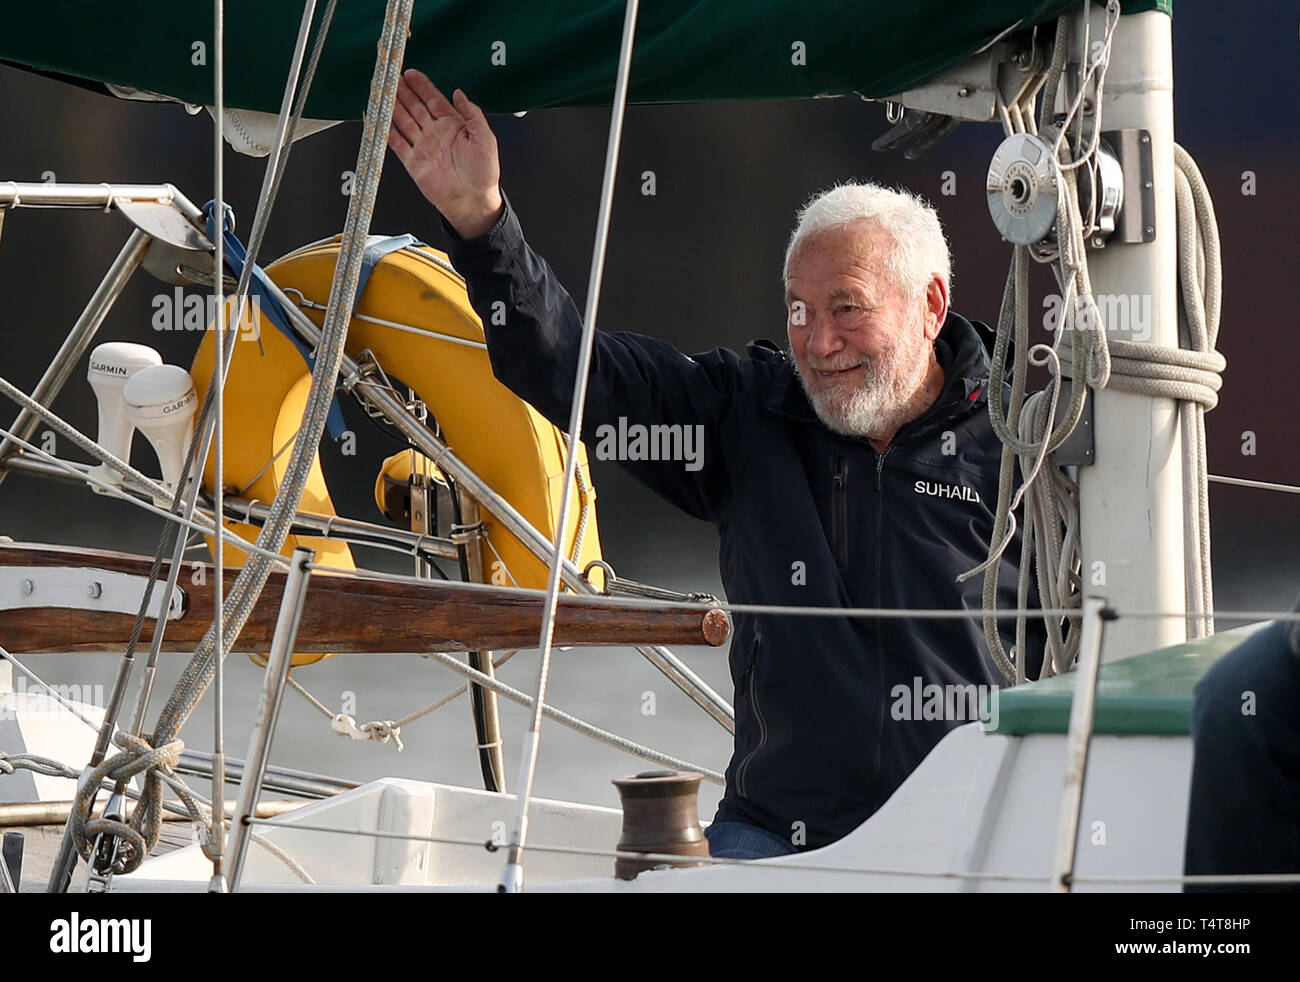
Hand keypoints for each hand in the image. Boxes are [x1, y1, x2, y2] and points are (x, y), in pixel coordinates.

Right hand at [388, 69, 503, 238]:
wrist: (473, 201)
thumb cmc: (484, 173)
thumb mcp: (485, 138)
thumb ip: (472, 114)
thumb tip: (460, 93)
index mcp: (453, 125)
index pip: (433, 100)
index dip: (422, 86)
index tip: (410, 73)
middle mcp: (436, 134)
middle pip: (415, 107)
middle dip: (403, 92)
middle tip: (391, 78)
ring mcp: (423, 147)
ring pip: (404, 121)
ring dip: (393, 107)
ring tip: (383, 92)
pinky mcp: (414, 162)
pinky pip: (397, 143)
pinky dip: (388, 132)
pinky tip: (381, 119)